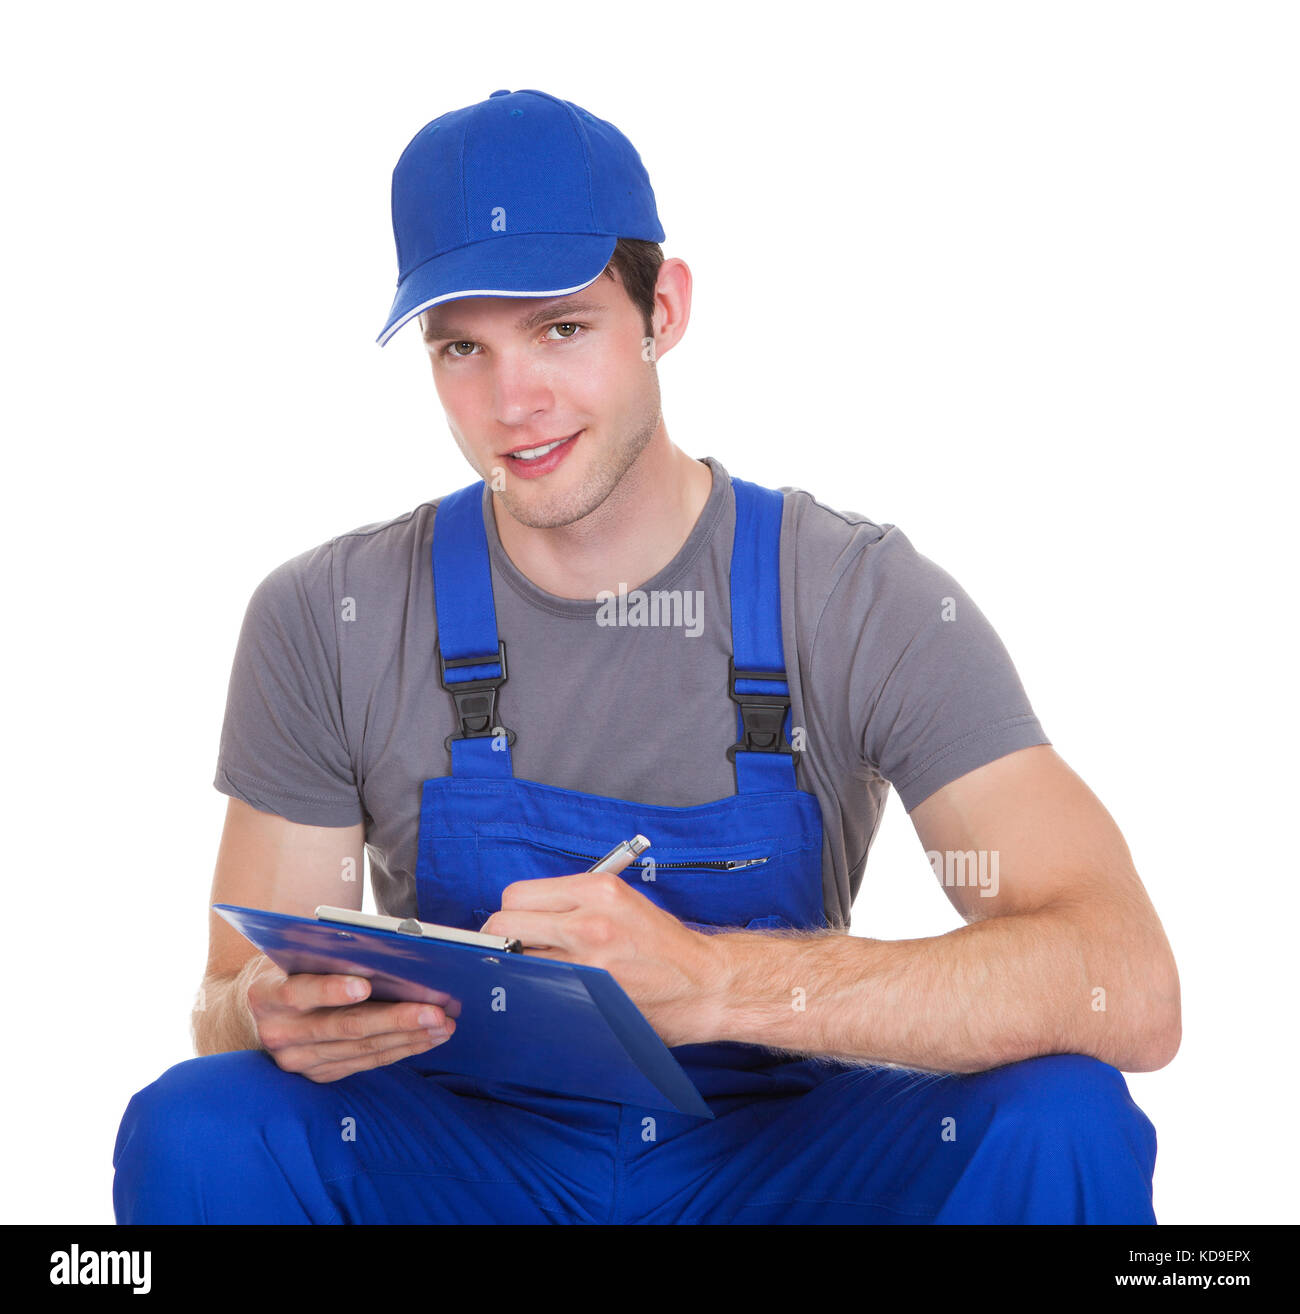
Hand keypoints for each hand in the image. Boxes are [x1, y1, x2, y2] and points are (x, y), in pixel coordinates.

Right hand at [243, 954, 456, 1082]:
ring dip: (408, 1037)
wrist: (257, 1014)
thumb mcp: (295, 954)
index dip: (331, 990)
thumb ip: (327, 953)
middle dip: (395, 1018)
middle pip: (343, 1027)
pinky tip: (427, 1039)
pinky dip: (400, 1050)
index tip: (365, 984)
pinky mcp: (318, 1075)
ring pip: (361, 1049)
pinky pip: (365, 1063)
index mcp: (267, 995)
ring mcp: (298, 1060)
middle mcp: (280, 1034)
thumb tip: (383, 948)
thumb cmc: (290, 969)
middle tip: (434, 1010)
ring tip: (443, 1024)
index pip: (299, 993)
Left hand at [480, 873, 724, 1046]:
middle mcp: (588, 923)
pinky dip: (539, 990)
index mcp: (596, 890)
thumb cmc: (663, 943)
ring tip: (542, 969)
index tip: (520, 923)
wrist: (704, 983)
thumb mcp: (622, 901)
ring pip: (515, 962)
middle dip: (501, 940)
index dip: (512, 911)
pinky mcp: (589, 996)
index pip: (516, 895)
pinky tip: (556, 990)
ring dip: (520, 967)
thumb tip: (523, 913)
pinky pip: (538, 990)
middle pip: (503, 927)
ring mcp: (586, 964)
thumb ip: (573, 902)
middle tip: (518, 948)